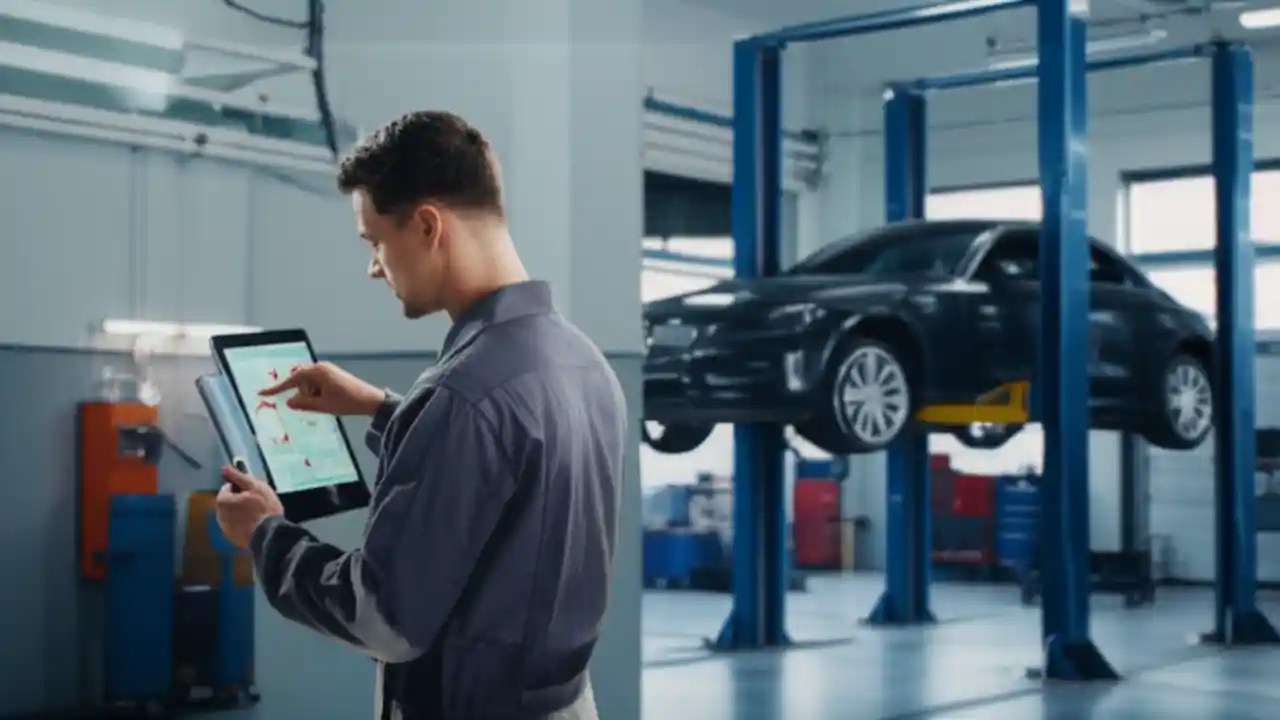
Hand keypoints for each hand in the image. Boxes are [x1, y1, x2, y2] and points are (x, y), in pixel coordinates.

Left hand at [216, 464, 284, 548]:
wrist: (270, 535)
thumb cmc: (263, 508)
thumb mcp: (254, 486)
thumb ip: (238, 477)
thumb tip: (224, 468)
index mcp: (222, 501)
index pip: (228, 487)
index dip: (242, 487)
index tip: (254, 491)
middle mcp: (219, 515)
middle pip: (230, 502)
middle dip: (240, 500)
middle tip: (257, 502)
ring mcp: (226, 529)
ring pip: (233, 515)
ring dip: (242, 512)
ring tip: (258, 513)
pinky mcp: (233, 538)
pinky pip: (237, 526)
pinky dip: (244, 524)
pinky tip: (256, 524)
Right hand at [259, 361, 384, 415]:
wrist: (370, 400)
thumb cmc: (348, 402)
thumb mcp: (323, 406)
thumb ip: (304, 404)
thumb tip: (289, 402)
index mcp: (317, 372)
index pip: (291, 379)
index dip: (276, 387)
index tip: (262, 392)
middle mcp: (320, 368)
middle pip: (299, 380)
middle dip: (301, 393)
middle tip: (315, 403)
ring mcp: (326, 370)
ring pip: (307, 383)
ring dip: (310, 394)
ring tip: (325, 403)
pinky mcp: (331, 375)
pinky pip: (315, 384)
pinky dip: (315, 393)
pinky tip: (326, 400)